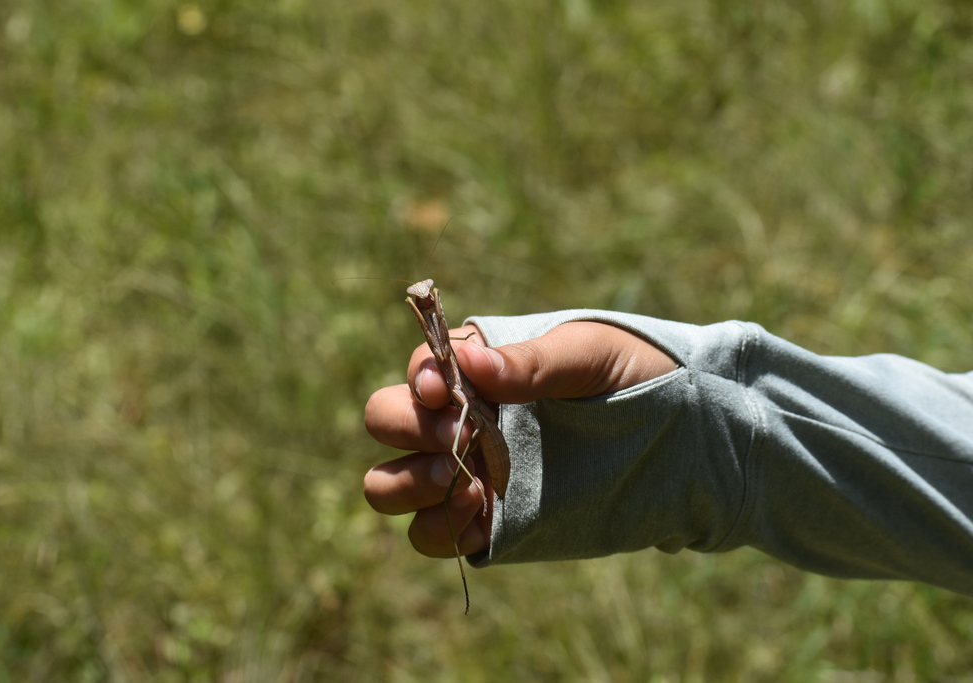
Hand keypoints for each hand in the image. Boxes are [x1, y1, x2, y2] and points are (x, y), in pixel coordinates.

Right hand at [363, 321, 677, 557]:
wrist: (685, 444)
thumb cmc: (638, 378)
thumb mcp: (591, 357)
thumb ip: (531, 363)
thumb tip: (469, 365)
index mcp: (479, 369)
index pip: (419, 368)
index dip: (420, 379)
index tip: (444, 392)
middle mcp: (461, 420)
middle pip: (386, 421)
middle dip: (407, 427)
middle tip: (457, 434)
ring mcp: (469, 474)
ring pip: (389, 484)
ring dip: (407, 480)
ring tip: (463, 477)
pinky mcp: (488, 525)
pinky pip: (430, 535)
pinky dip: (436, 526)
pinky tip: (477, 508)